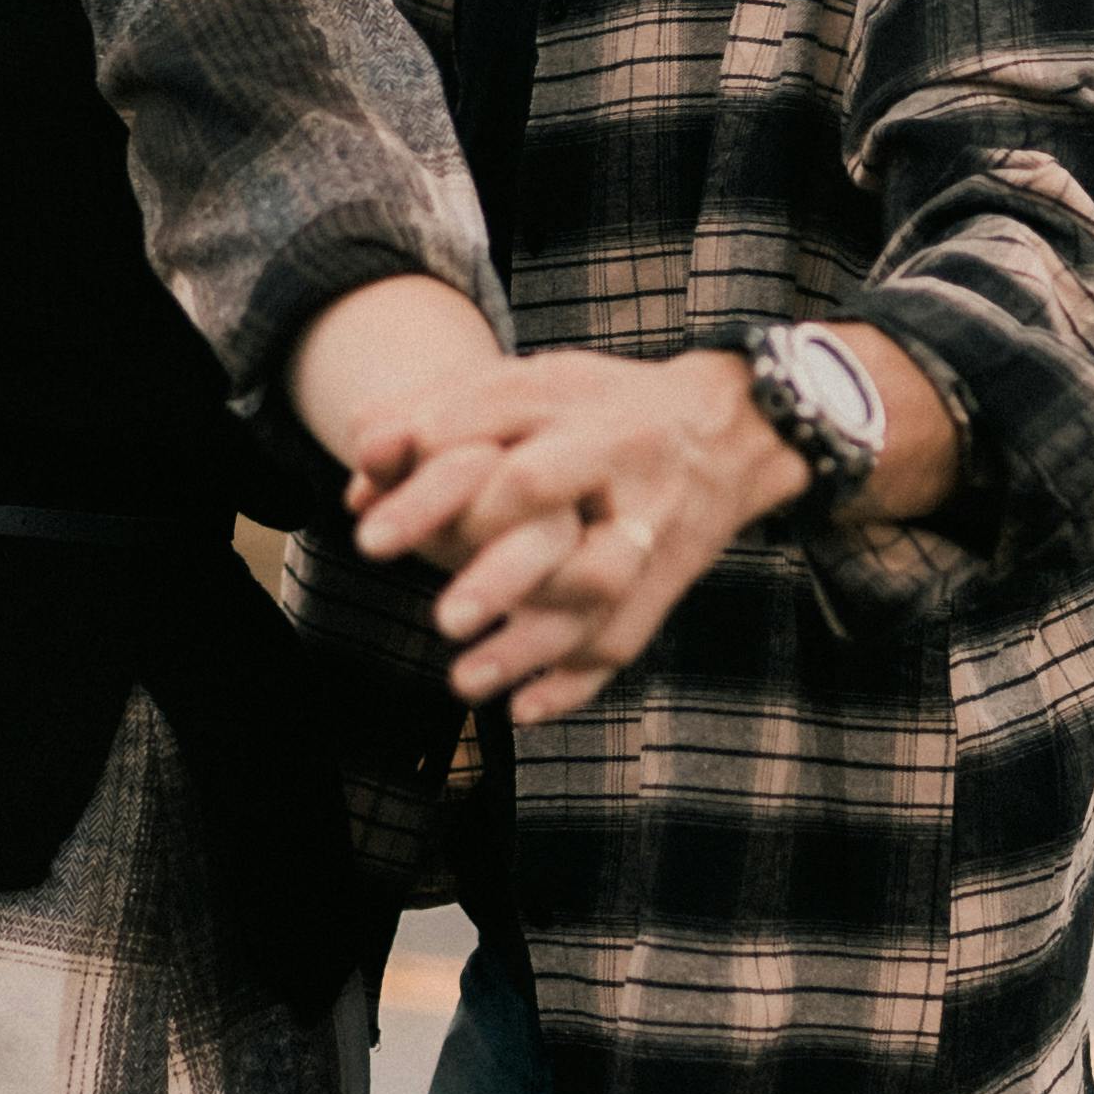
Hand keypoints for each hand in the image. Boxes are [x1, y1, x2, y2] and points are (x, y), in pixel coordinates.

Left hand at [344, 346, 804, 724]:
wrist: (733, 428)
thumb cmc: (601, 405)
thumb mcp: (531, 384)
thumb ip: (442, 411)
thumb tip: (360, 460)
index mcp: (579, 411)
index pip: (500, 446)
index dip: (432, 489)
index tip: (366, 527)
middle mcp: (620, 469)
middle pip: (556, 520)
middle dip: (495, 572)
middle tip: (437, 617)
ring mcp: (652, 530)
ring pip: (596, 588)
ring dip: (530, 642)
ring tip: (462, 682)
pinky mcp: (665, 583)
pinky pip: (625, 638)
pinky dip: (575, 682)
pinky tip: (522, 710)